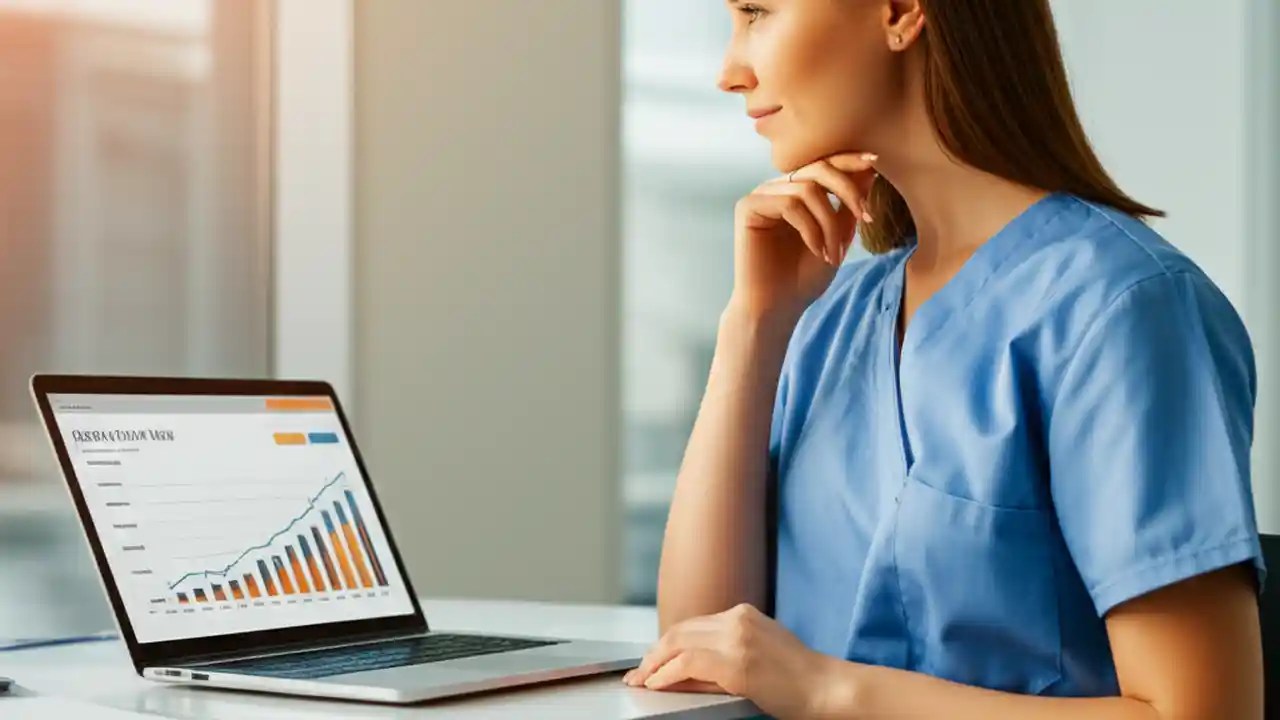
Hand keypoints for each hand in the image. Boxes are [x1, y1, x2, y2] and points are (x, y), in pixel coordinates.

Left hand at [622, 603, 836, 719]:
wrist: (828, 689)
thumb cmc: (799, 679)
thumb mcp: (757, 655)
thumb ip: (721, 656)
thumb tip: (680, 670)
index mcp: (743, 614)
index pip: (691, 625)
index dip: (666, 645)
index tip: (651, 662)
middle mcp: (737, 619)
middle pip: (679, 631)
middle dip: (654, 653)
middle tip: (637, 673)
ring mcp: (737, 639)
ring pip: (678, 643)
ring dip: (654, 664)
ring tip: (642, 680)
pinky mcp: (737, 663)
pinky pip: (688, 663)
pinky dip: (666, 673)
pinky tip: (657, 684)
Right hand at [728, 153, 878, 322]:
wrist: (777, 308)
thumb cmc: (804, 278)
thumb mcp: (837, 237)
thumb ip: (848, 206)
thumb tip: (869, 170)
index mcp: (795, 191)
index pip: (824, 164)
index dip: (850, 160)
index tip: (876, 163)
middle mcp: (776, 188)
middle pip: (818, 168)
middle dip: (848, 190)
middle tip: (866, 217)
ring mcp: (760, 196)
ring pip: (807, 189)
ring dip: (830, 223)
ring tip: (834, 254)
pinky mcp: (748, 208)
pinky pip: (789, 204)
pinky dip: (810, 228)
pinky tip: (816, 250)